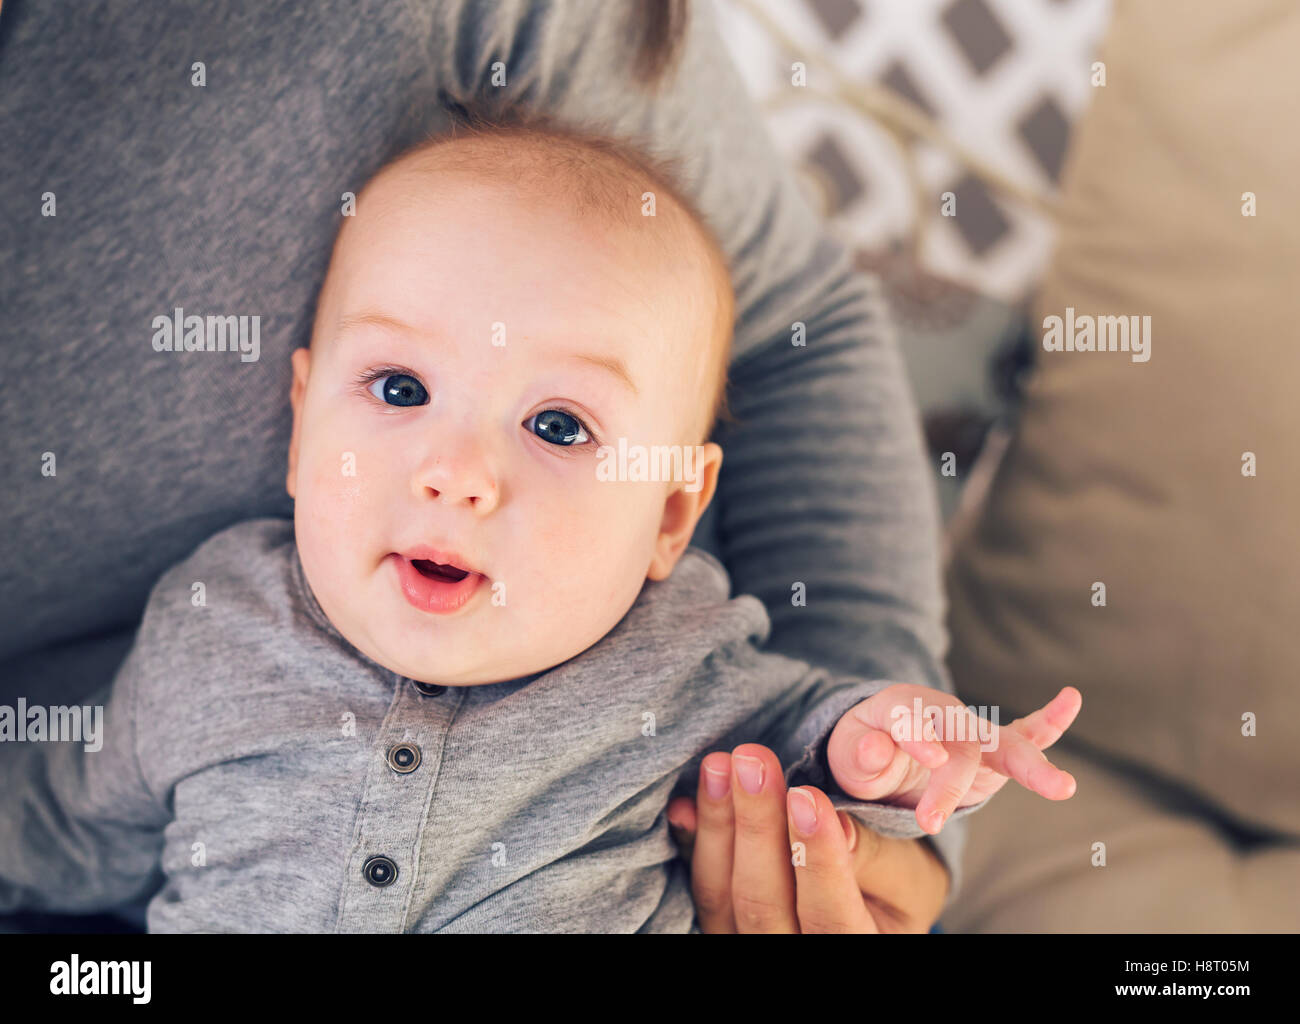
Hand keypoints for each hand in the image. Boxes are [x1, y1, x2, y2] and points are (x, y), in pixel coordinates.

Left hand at [668, 743, 949, 932]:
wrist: (867, 899)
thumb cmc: (894, 884)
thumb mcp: (908, 873)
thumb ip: (874, 855)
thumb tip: (829, 819)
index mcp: (855, 950)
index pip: (830, 919)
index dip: (816, 859)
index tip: (806, 795)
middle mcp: (791, 955)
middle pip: (763, 905)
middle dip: (756, 827)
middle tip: (752, 762)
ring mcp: (745, 942)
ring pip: (718, 894)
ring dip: (717, 823)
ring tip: (722, 765)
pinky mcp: (717, 921)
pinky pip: (695, 884)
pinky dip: (688, 840)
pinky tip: (685, 802)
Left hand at [825, 684, 1082, 833]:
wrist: (882, 744)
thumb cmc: (864, 750)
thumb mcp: (847, 754)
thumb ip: (859, 753)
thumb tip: (877, 749)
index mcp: (899, 708)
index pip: (909, 719)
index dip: (918, 738)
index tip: (930, 759)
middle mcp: (940, 713)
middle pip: (957, 741)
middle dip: (951, 781)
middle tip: (932, 820)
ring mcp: (971, 729)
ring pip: (1002, 743)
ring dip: (1031, 765)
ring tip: (1063, 788)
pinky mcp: (993, 749)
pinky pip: (1025, 733)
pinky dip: (1050, 721)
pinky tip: (1071, 699)